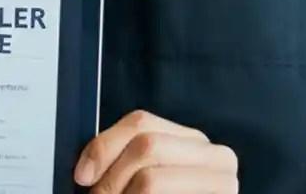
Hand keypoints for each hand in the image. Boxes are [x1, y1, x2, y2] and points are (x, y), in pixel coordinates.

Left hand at [75, 110, 237, 193]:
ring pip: (149, 179)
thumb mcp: (145, 175)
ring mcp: (223, 183)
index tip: (82, 175)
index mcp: (194, 141)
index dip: (103, 146)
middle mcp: (217, 156)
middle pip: (146, 145)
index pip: (140, 122)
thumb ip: (128, 162)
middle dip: (111, 177)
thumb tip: (86, 168)